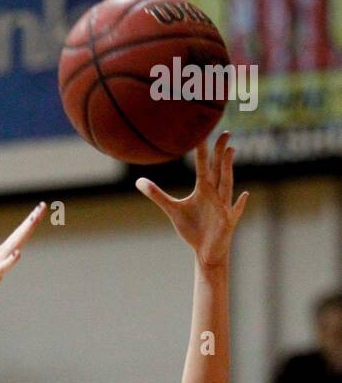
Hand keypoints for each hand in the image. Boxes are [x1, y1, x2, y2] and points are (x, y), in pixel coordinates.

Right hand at [0, 202, 46, 315]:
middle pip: (18, 236)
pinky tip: (18, 253)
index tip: (40, 209)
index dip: (29, 223)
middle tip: (42, 206)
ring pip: (12, 247)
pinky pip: (2, 268)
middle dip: (30, 222)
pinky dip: (10, 261)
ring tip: (34, 220)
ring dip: (23, 234)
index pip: (17, 236)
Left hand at [136, 133, 248, 267]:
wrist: (205, 250)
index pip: (203, 165)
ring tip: (231, 151)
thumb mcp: (173, 209)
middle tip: (225, 132)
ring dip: (228, 168)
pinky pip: (235, 212)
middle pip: (218, 169)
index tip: (202, 132)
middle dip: (220, 152)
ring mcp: (223, 206)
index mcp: (204, 188)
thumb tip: (138, 182)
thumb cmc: (193, 228)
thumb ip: (157, 195)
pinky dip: (239, 204)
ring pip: (227, 183)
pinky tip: (244, 195)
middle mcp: (215, 193)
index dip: (202, 150)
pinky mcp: (227, 221)